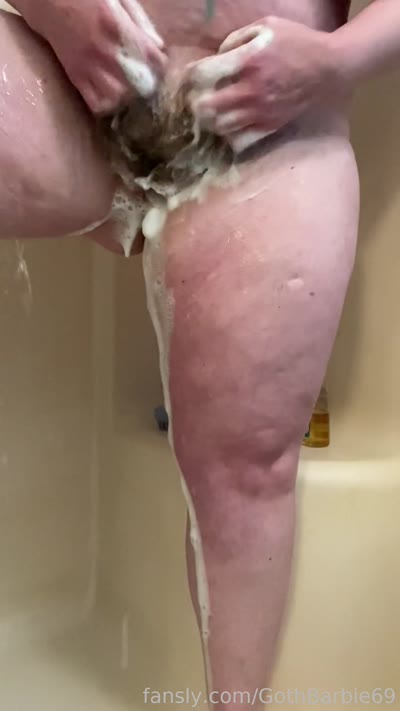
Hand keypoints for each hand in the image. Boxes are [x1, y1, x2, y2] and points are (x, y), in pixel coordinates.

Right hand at [23, 0, 166, 113]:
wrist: (50, 3)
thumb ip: (140, 22)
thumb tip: (159, 48)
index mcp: (118, 28)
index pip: (154, 59)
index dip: (162, 66)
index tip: (161, 65)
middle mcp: (105, 52)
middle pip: (139, 85)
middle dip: (149, 85)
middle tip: (149, 82)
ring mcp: (89, 68)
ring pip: (119, 99)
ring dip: (129, 98)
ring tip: (132, 92)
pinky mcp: (76, 78)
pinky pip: (96, 105)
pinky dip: (108, 105)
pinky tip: (113, 97)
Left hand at [185, 16, 340, 152]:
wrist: (328, 68)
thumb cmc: (297, 42)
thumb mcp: (266, 26)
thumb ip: (236, 39)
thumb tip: (217, 58)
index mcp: (247, 62)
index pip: (203, 75)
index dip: (190, 78)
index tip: (188, 78)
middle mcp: (251, 91)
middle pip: (207, 107)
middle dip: (197, 103)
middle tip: (197, 99)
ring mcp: (260, 112)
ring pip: (221, 127)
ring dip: (211, 121)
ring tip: (212, 114)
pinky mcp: (269, 125)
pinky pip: (240, 138)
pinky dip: (229, 134)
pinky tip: (230, 124)